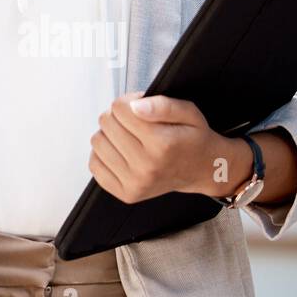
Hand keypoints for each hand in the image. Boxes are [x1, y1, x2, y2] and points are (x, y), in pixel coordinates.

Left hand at [87, 90, 224, 203]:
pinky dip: (104, 155)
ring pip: (97, 142)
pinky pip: (95, 165)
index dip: (129, 102)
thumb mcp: (189, 112)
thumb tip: (135, 106)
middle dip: (118, 117)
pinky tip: (122, 153)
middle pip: (106, 123)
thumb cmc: (192, 138)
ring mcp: (135, 183)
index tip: (141, 108)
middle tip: (135, 123)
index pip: (120, 108)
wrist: (201, 169)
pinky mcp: (126, 193)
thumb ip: (163, 104)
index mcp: (163, 144)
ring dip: (110, 135)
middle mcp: (147, 166)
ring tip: (130, 138)